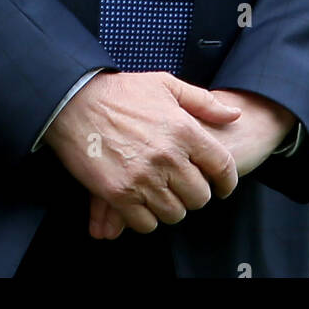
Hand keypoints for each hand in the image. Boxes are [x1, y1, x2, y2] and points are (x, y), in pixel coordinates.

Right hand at [88, 89, 296, 238]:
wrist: (74, 101)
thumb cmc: (121, 92)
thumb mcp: (165, 84)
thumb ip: (203, 102)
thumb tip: (234, 114)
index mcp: (183, 129)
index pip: (222, 167)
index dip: (227, 182)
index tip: (222, 187)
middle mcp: (167, 156)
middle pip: (199, 197)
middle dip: (194, 194)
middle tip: (181, 185)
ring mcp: (143, 177)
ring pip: (174, 214)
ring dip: (169, 206)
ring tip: (160, 192)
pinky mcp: (119, 194)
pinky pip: (146, 223)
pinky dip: (145, 217)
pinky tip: (140, 200)